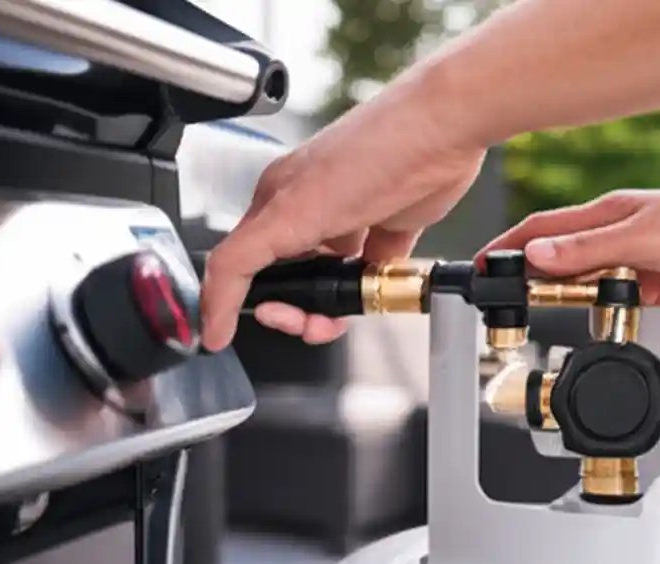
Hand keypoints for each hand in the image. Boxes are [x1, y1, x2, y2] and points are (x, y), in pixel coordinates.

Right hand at [200, 76, 484, 349]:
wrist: (445, 131)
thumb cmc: (372, 151)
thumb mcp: (292, 212)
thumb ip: (245, 257)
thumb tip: (215, 297)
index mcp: (278, 199)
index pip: (239, 262)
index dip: (229, 303)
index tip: (221, 337)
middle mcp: (310, 208)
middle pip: (287, 280)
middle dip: (291, 311)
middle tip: (305, 324)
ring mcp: (350, 220)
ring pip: (327, 283)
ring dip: (328, 309)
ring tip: (336, 319)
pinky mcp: (388, 229)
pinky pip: (368, 275)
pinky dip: (366, 294)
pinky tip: (374, 294)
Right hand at [478, 186, 659, 302]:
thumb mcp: (642, 240)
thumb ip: (588, 250)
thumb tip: (536, 254)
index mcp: (609, 214)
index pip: (542, 229)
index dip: (507, 247)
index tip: (481, 267)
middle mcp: (622, 228)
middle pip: (563, 255)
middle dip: (533, 277)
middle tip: (509, 303)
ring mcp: (643, 249)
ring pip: (595, 278)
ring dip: (576, 297)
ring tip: (560, 320)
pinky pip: (629, 293)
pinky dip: (618, 309)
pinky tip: (620, 322)